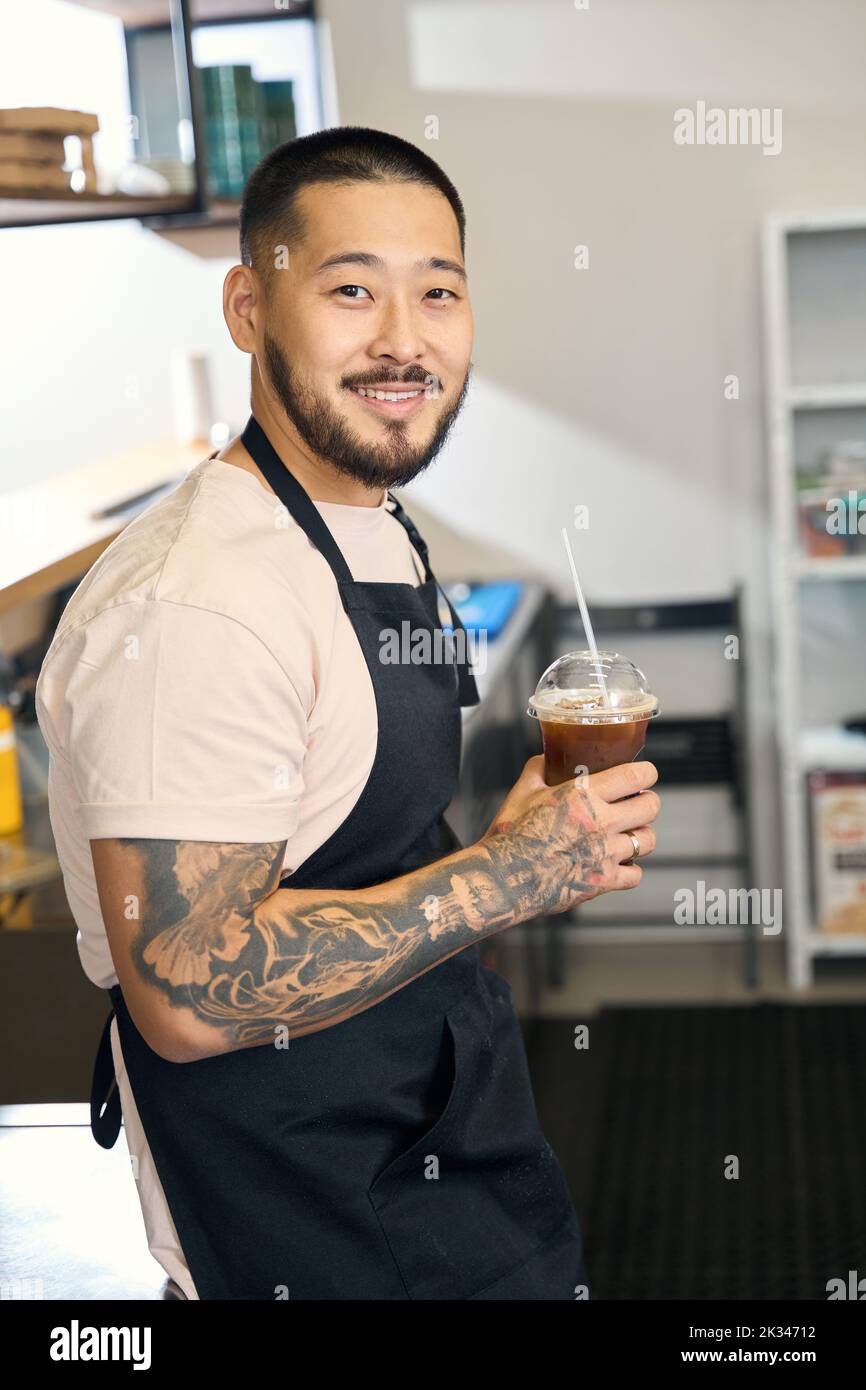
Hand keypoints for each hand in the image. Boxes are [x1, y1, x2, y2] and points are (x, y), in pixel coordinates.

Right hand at [480, 755, 659, 919]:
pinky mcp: (604, 882)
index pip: (636, 776)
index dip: (647, 773)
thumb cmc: (509, 835)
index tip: (645, 775)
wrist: (502, 878)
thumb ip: (538, 770)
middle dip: (647, 802)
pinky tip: (616, 864)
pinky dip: (629, 870)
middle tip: (637, 804)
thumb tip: (547, 758)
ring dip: (640, 835)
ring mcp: (605, 854)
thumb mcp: (521, 792)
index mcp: (583, 795)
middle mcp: (601, 822)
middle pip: (651, 806)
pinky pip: (636, 875)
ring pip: (648, 840)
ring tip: (628, 835)